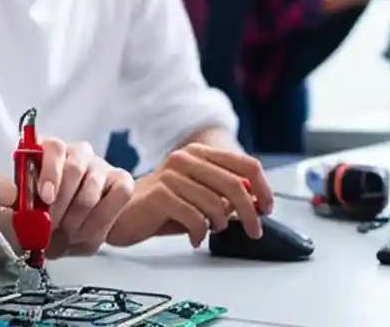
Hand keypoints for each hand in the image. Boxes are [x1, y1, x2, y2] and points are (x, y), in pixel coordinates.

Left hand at [34, 138, 133, 256]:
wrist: (77, 228)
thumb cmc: (49, 216)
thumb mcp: (34, 213)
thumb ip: (30, 210)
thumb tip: (29, 220)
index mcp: (49, 152)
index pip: (54, 147)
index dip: (50, 172)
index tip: (45, 198)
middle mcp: (77, 153)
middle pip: (74, 169)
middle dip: (62, 203)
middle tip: (53, 226)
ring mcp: (101, 165)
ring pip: (93, 185)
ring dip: (78, 216)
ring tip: (68, 234)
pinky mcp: (122, 180)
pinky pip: (119, 193)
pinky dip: (101, 218)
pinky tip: (88, 231)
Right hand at [106, 144, 270, 248]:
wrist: (121, 213)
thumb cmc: (163, 207)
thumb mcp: (198, 196)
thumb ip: (223, 195)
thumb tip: (258, 204)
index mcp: (199, 153)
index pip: (246, 164)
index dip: (264, 187)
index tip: (268, 209)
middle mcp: (186, 158)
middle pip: (235, 185)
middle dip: (250, 213)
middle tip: (255, 231)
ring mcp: (172, 174)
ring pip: (216, 205)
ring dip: (220, 225)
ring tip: (211, 231)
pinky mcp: (160, 194)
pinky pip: (195, 218)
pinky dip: (200, 233)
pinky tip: (194, 237)